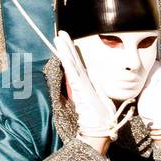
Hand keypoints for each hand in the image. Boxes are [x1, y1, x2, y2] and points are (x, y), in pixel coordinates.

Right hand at [55, 31, 118, 151]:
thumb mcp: (102, 96)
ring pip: (71, 63)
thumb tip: (95, 74)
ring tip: (58, 37)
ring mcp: (79, 85)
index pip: (79, 64)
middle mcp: (80, 82)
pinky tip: (64, 54)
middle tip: (60, 33)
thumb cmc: (102, 116)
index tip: (70, 41)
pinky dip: (68, 63)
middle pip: (72, 60)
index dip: (74, 52)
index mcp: (86, 83)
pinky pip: (73, 73)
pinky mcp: (79, 89)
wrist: (100, 128)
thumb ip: (98, 84)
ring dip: (65, 50)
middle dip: (66, 46)